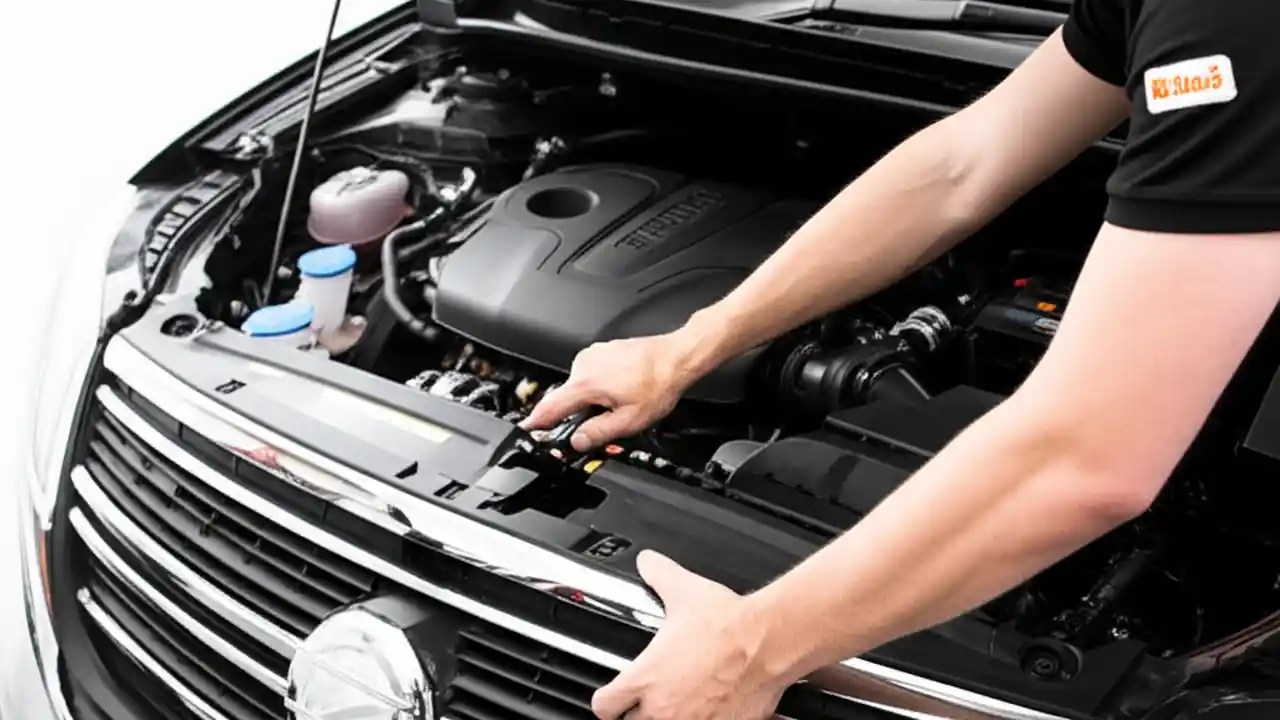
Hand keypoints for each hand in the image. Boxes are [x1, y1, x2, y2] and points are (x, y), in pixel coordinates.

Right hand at [521, 334, 699, 450]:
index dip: (537, 421)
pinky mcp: (603, 350)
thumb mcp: (629, 420)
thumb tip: (578, 441)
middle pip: (568, 397)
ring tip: (621, 402)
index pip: (551, 406)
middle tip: (602, 422)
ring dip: (593, 398)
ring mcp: (594, 354)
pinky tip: (623, 388)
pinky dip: (601, 385)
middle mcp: (584, 365)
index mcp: (586, 383)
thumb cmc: (658, 384)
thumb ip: (597, 433)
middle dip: (579, 412)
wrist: (676, 358)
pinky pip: (592, 373)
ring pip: (582, 385)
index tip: (529, 428)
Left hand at [591, 551, 786, 719]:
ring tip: (682, 702)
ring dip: (668, 718)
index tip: (616, 693)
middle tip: (652, 696)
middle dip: (639, 712)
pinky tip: (710, 707)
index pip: (603, 706)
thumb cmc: (728, 625)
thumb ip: (659, 575)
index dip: (608, 698)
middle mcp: (662, 709)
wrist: (767, 643)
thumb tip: (648, 562)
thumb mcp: (684, 590)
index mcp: (645, 678)